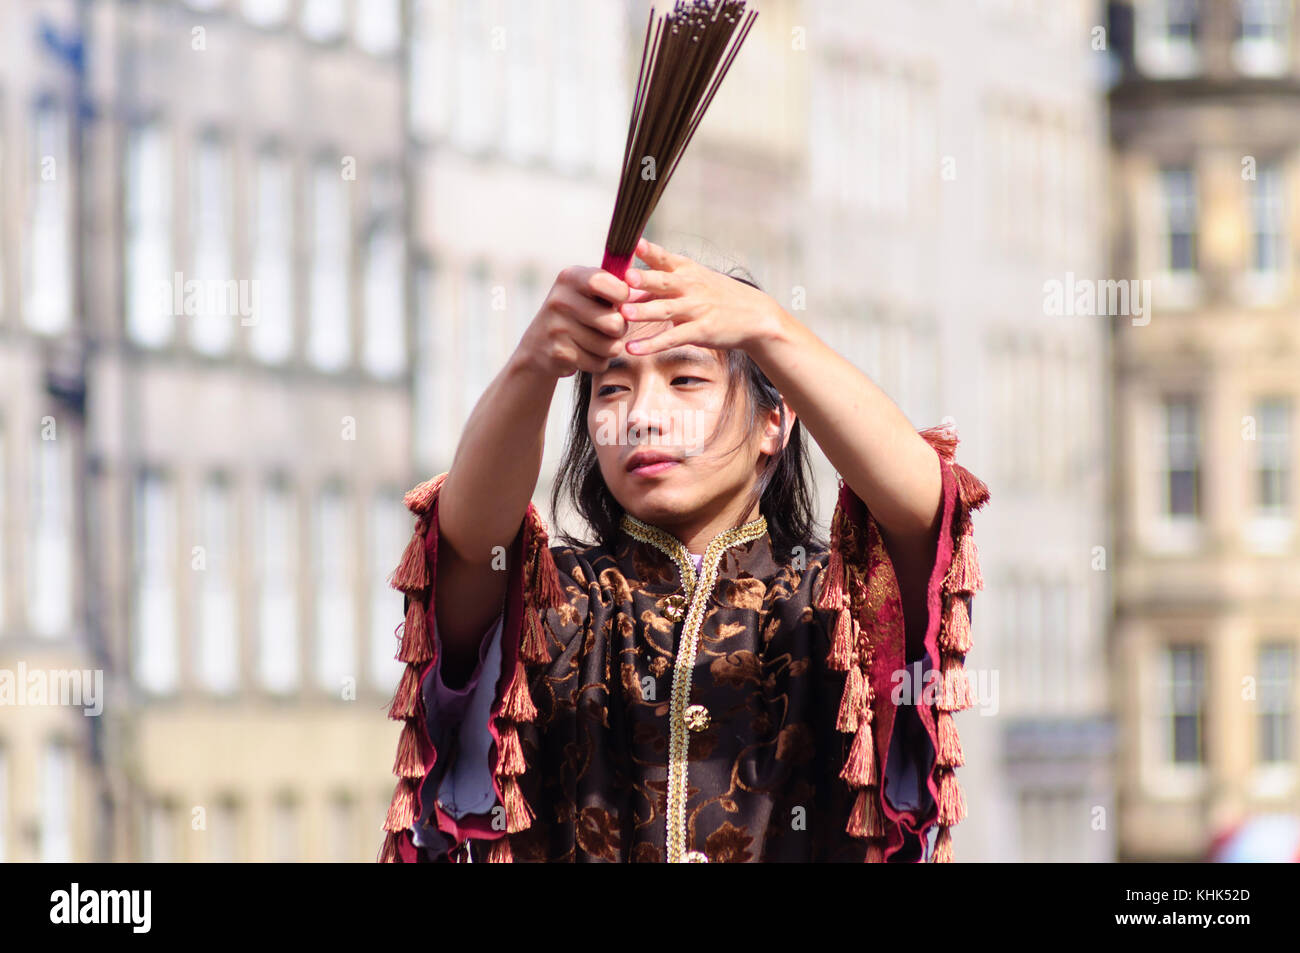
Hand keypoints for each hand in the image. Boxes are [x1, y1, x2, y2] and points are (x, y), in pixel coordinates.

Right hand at [517, 265, 654, 378]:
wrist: (537, 345)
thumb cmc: (575, 313)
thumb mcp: (584, 290)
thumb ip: (610, 285)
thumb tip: (643, 285)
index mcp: (570, 277)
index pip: (604, 282)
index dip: (622, 295)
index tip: (620, 301)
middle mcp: (560, 300)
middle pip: (615, 322)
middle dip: (620, 329)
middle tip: (611, 327)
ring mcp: (557, 328)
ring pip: (610, 347)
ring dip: (611, 348)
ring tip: (599, 341)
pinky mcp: (559, 353)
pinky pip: (598, 363)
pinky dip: (599, 362)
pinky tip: (586, 353)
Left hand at [617, 237, 779, 355]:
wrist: (756, 315)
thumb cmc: (719, 297)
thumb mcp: (694, 282)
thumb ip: (660, 286)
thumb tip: (626, 292)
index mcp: (687, 271)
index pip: (666, 258)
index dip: (651, 250)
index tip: (635, 243)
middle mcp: (691, 287)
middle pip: (664, 281)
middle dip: (645, 279)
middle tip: (627, 277)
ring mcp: (696, 309)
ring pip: (666, 309)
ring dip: (644, 311)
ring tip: (623, 313)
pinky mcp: (701, 331)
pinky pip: (672, 338)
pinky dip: (652, 344)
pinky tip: (633, 348)